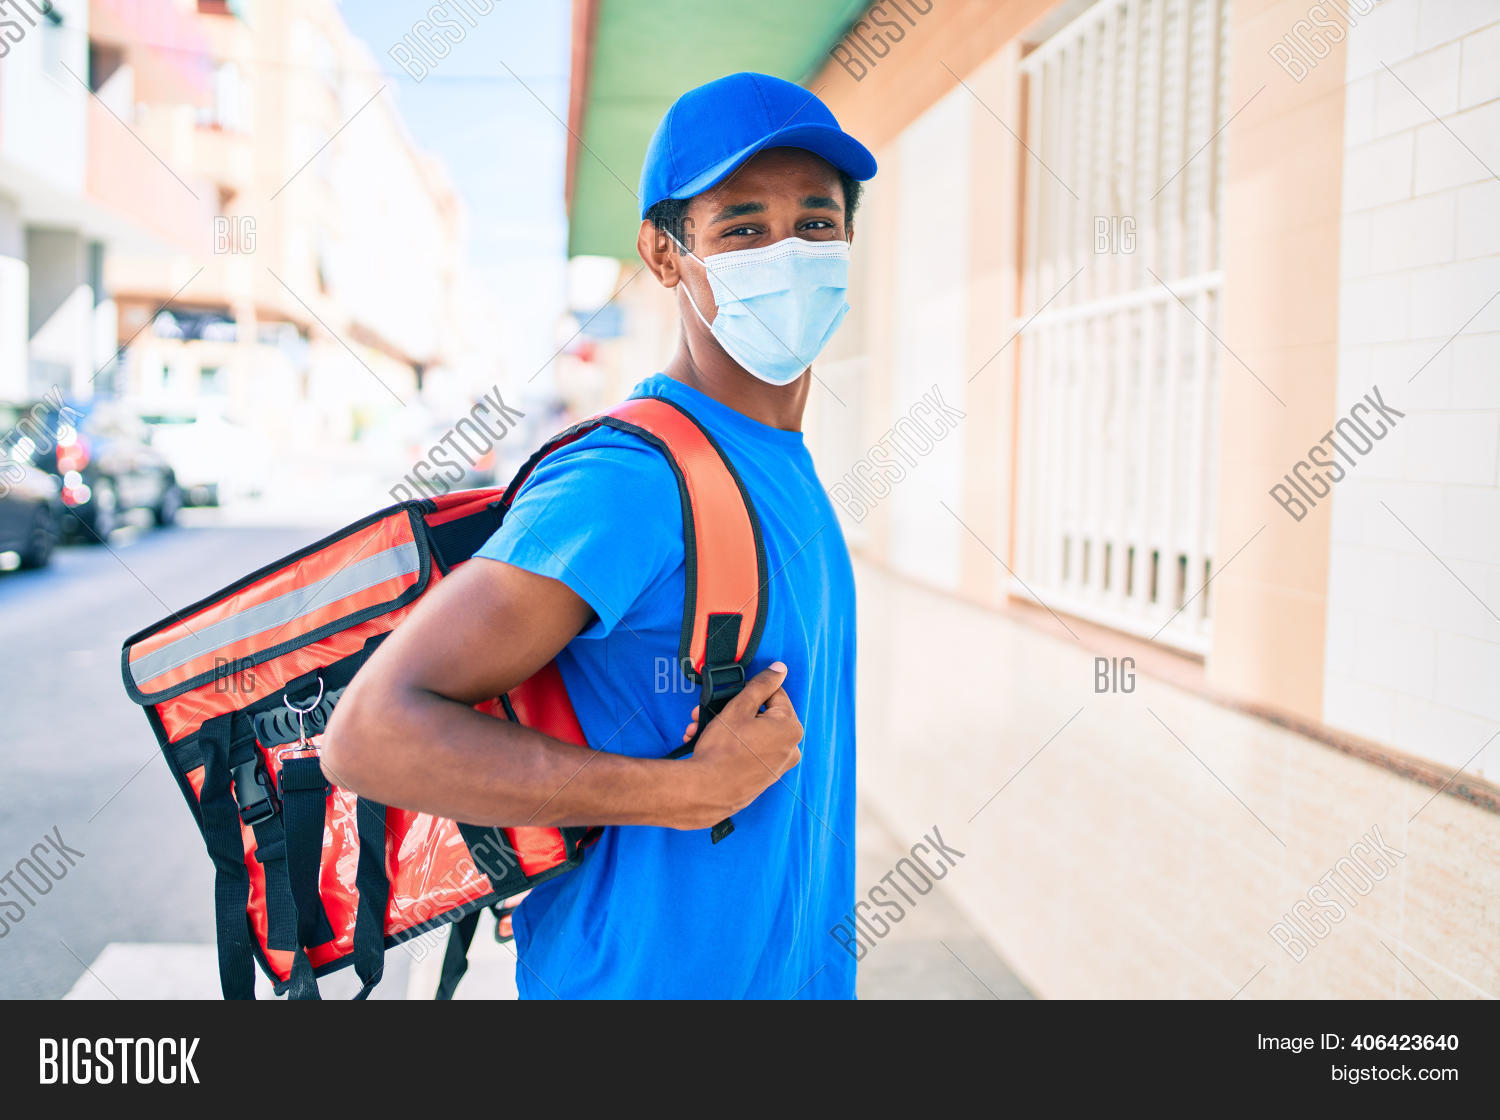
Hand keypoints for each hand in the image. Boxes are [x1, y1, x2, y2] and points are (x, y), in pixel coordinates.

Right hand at [672, 662, 802, 829]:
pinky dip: (733, 746)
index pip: (775, 694)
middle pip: (763, 716)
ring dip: (728, 728)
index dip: (750, 692)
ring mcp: (778, 766)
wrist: (706, 792)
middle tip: (710, 712)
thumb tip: (780, 669)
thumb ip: (762, 685)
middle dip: (733, 711)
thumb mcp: (740, 708)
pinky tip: (709, 745)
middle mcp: (791, 748)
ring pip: (753, 734)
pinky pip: (751, 752)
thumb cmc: (723, 749)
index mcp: (791, 728)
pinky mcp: (765, 778)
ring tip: (701, 729)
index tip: (731, 697)